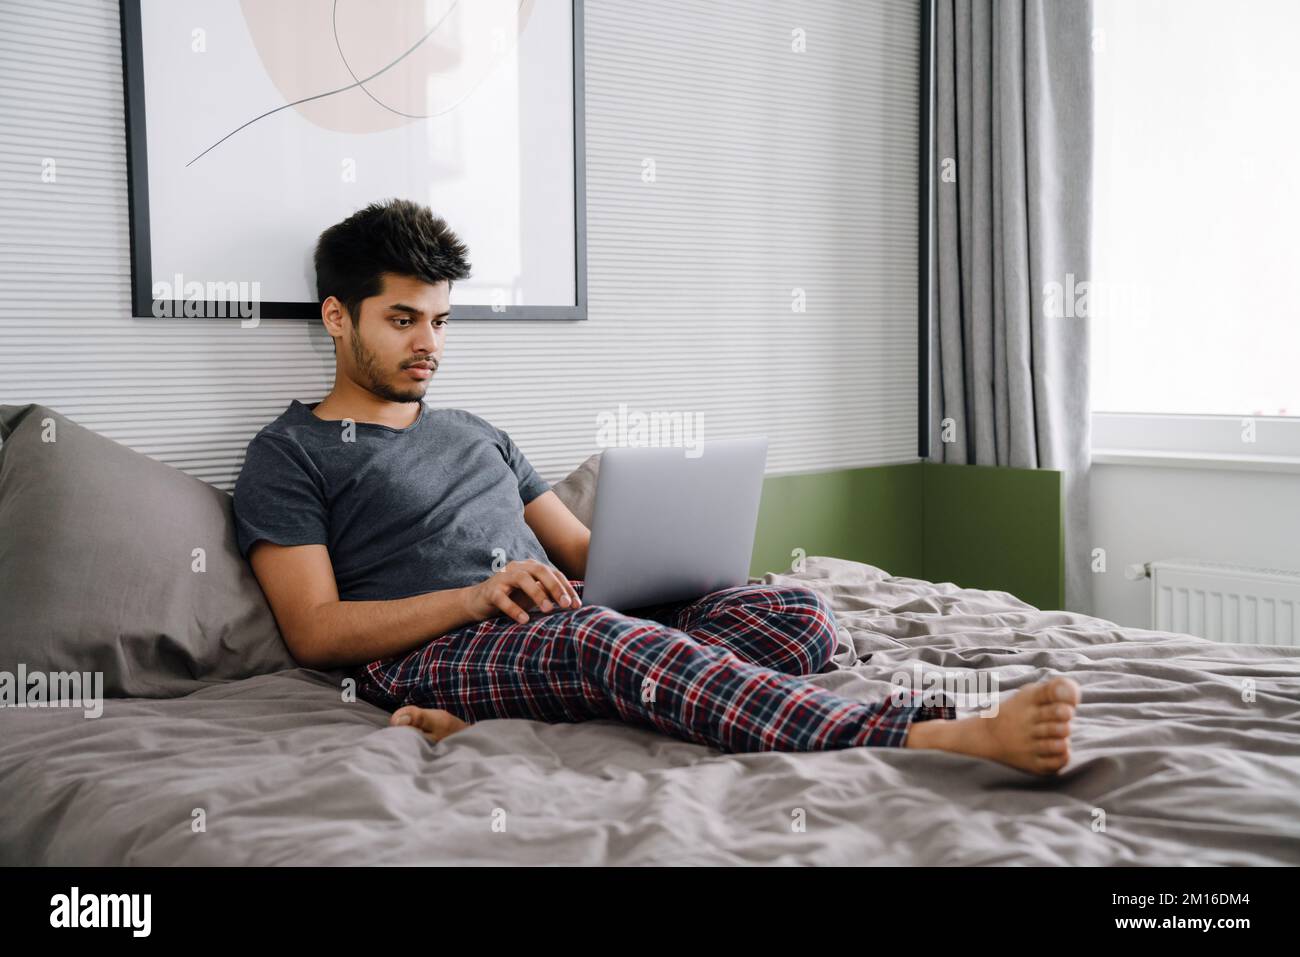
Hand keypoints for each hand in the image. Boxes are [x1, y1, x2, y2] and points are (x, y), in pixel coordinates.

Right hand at [459, 559, 581, 624]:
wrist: (478, 602)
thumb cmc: (511, 597)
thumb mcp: (532, 595)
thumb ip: (548, 594)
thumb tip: (571, 602)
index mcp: (531, 567)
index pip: (553, 573)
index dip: (566, 588)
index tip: (577, 604)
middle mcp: (518, 567)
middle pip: (540, 571)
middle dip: (555, 587)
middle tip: (566, 604)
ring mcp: (503, 578)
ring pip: (522, 579)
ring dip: (537, 594)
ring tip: (548, 609)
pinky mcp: (490, 591)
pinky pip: (502, 598)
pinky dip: (514, 609)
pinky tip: (524, 619)